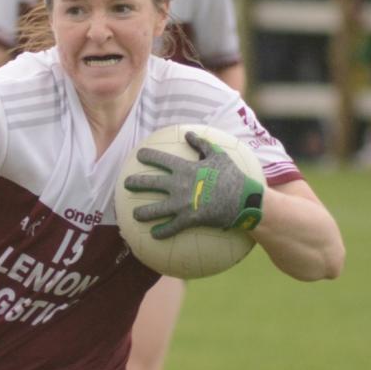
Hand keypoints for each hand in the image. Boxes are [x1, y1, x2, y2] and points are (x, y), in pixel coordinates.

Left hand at [124, 131, 263, 238]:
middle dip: (135, 183)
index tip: (139, 155)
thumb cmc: (233, 176)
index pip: (161, 159)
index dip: (148, 156)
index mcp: (185, 168)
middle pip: (150, 183)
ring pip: (155, 210)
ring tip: (134, 215)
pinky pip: (171, 227)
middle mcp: (179, 185)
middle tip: (126, 184)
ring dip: (142, 213)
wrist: (244, 200)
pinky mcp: (188, 219)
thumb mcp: (219, 155)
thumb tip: (189, 134)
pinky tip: (154, 235)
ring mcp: (182, 203)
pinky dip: (161, 232)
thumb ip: (202, 144)